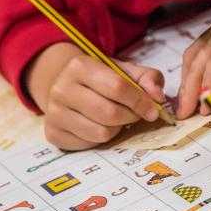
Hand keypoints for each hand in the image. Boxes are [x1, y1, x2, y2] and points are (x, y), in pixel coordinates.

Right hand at [27, 43, 166, 149]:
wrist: (68, 87)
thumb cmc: (102, 78)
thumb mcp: (125, 70)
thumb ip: (147, 78)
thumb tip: (158, 97)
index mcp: (80, 66)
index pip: (117, 87)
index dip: (140, 101)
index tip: (153, 109)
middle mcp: (61, 88)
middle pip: (109, 113)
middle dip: (131, 117)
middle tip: (135, 115)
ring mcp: (54, 112)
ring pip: (100, 132)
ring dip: (117, 129)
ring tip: (116, 119)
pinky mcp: (52, 133)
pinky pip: (88, 144)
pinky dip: (100, 138)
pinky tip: (100, 126)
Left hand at [176, 10, 210, 117]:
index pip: (203, 48)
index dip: (193, 72)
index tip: (191, 93)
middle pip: (194, 55)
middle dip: (187, 83)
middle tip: (183, 106)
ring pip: (198, 65)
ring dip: (191, 91)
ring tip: (190, 112)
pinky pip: (209, 74)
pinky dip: (205, 91)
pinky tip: (206, 106)